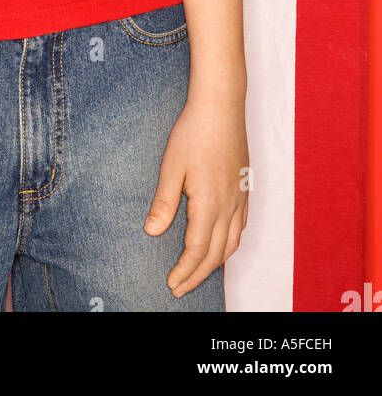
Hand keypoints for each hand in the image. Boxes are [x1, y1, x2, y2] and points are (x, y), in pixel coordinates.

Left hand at [143, 92, 249, 297]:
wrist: (221, 106)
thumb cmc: (193, 132)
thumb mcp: (171, 166)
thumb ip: (164, 202)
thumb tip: (152, 232)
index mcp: (209, 204)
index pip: (197, 249)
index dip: (184, 271)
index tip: (172, 284)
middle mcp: (229, 206)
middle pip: (215, 254)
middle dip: (197, 275)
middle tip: (180, 288)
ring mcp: (240, 198)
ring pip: (232, 243)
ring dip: (215, 263)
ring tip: (198, 272)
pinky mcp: (244, 189)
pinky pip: (241, 227)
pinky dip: (230, 244)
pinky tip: (222, 243)